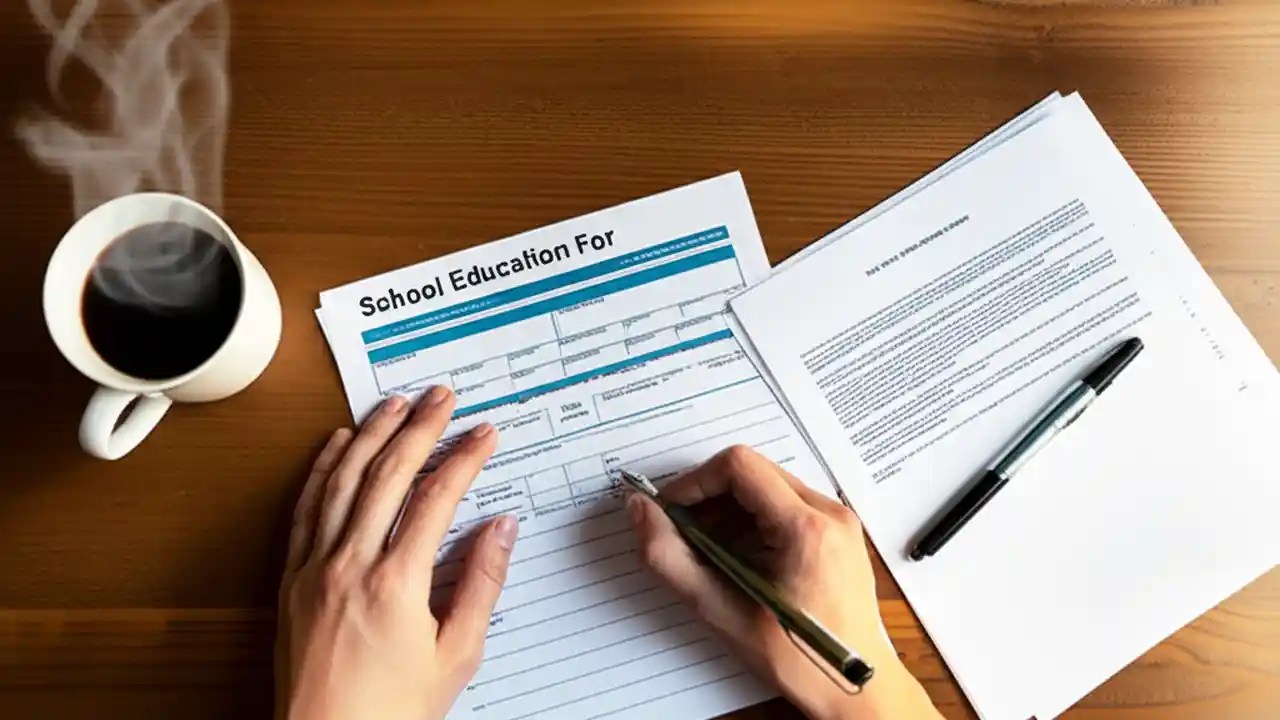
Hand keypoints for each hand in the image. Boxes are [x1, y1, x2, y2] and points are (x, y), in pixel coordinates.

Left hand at [275, 388, 516, 719]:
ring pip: (342, 480)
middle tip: (442, 397)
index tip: (483, 435)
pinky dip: (322, 469)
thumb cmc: (390, 713)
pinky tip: (335, 444)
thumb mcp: (455, 656)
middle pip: (387, 474)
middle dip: (419, 427)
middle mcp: (350, 565)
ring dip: (370, 434)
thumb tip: (501, 528)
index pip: (435, 498)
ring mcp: (314, 567)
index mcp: (396, 584)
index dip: (463, 458)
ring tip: (394, 404)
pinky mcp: (291, 578)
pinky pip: (305, 508)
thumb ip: (480, 585)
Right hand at [627, 446, 941, 719]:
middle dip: (709, 497)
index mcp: (806, 528)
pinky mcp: (838, 531)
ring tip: (713, 554)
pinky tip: (741, 558)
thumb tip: (640, 511)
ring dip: (729, 510)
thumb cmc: (799, 659)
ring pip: (767, 485)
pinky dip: (753, 520)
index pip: (739, 466)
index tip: (671, 511)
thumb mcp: (721, 612)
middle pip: (752, 471)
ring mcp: (839, 520)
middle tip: (685, 535)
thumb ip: (671, 559)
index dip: (694, 482)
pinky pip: (786, 503)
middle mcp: (830, 512)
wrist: (857, 689)